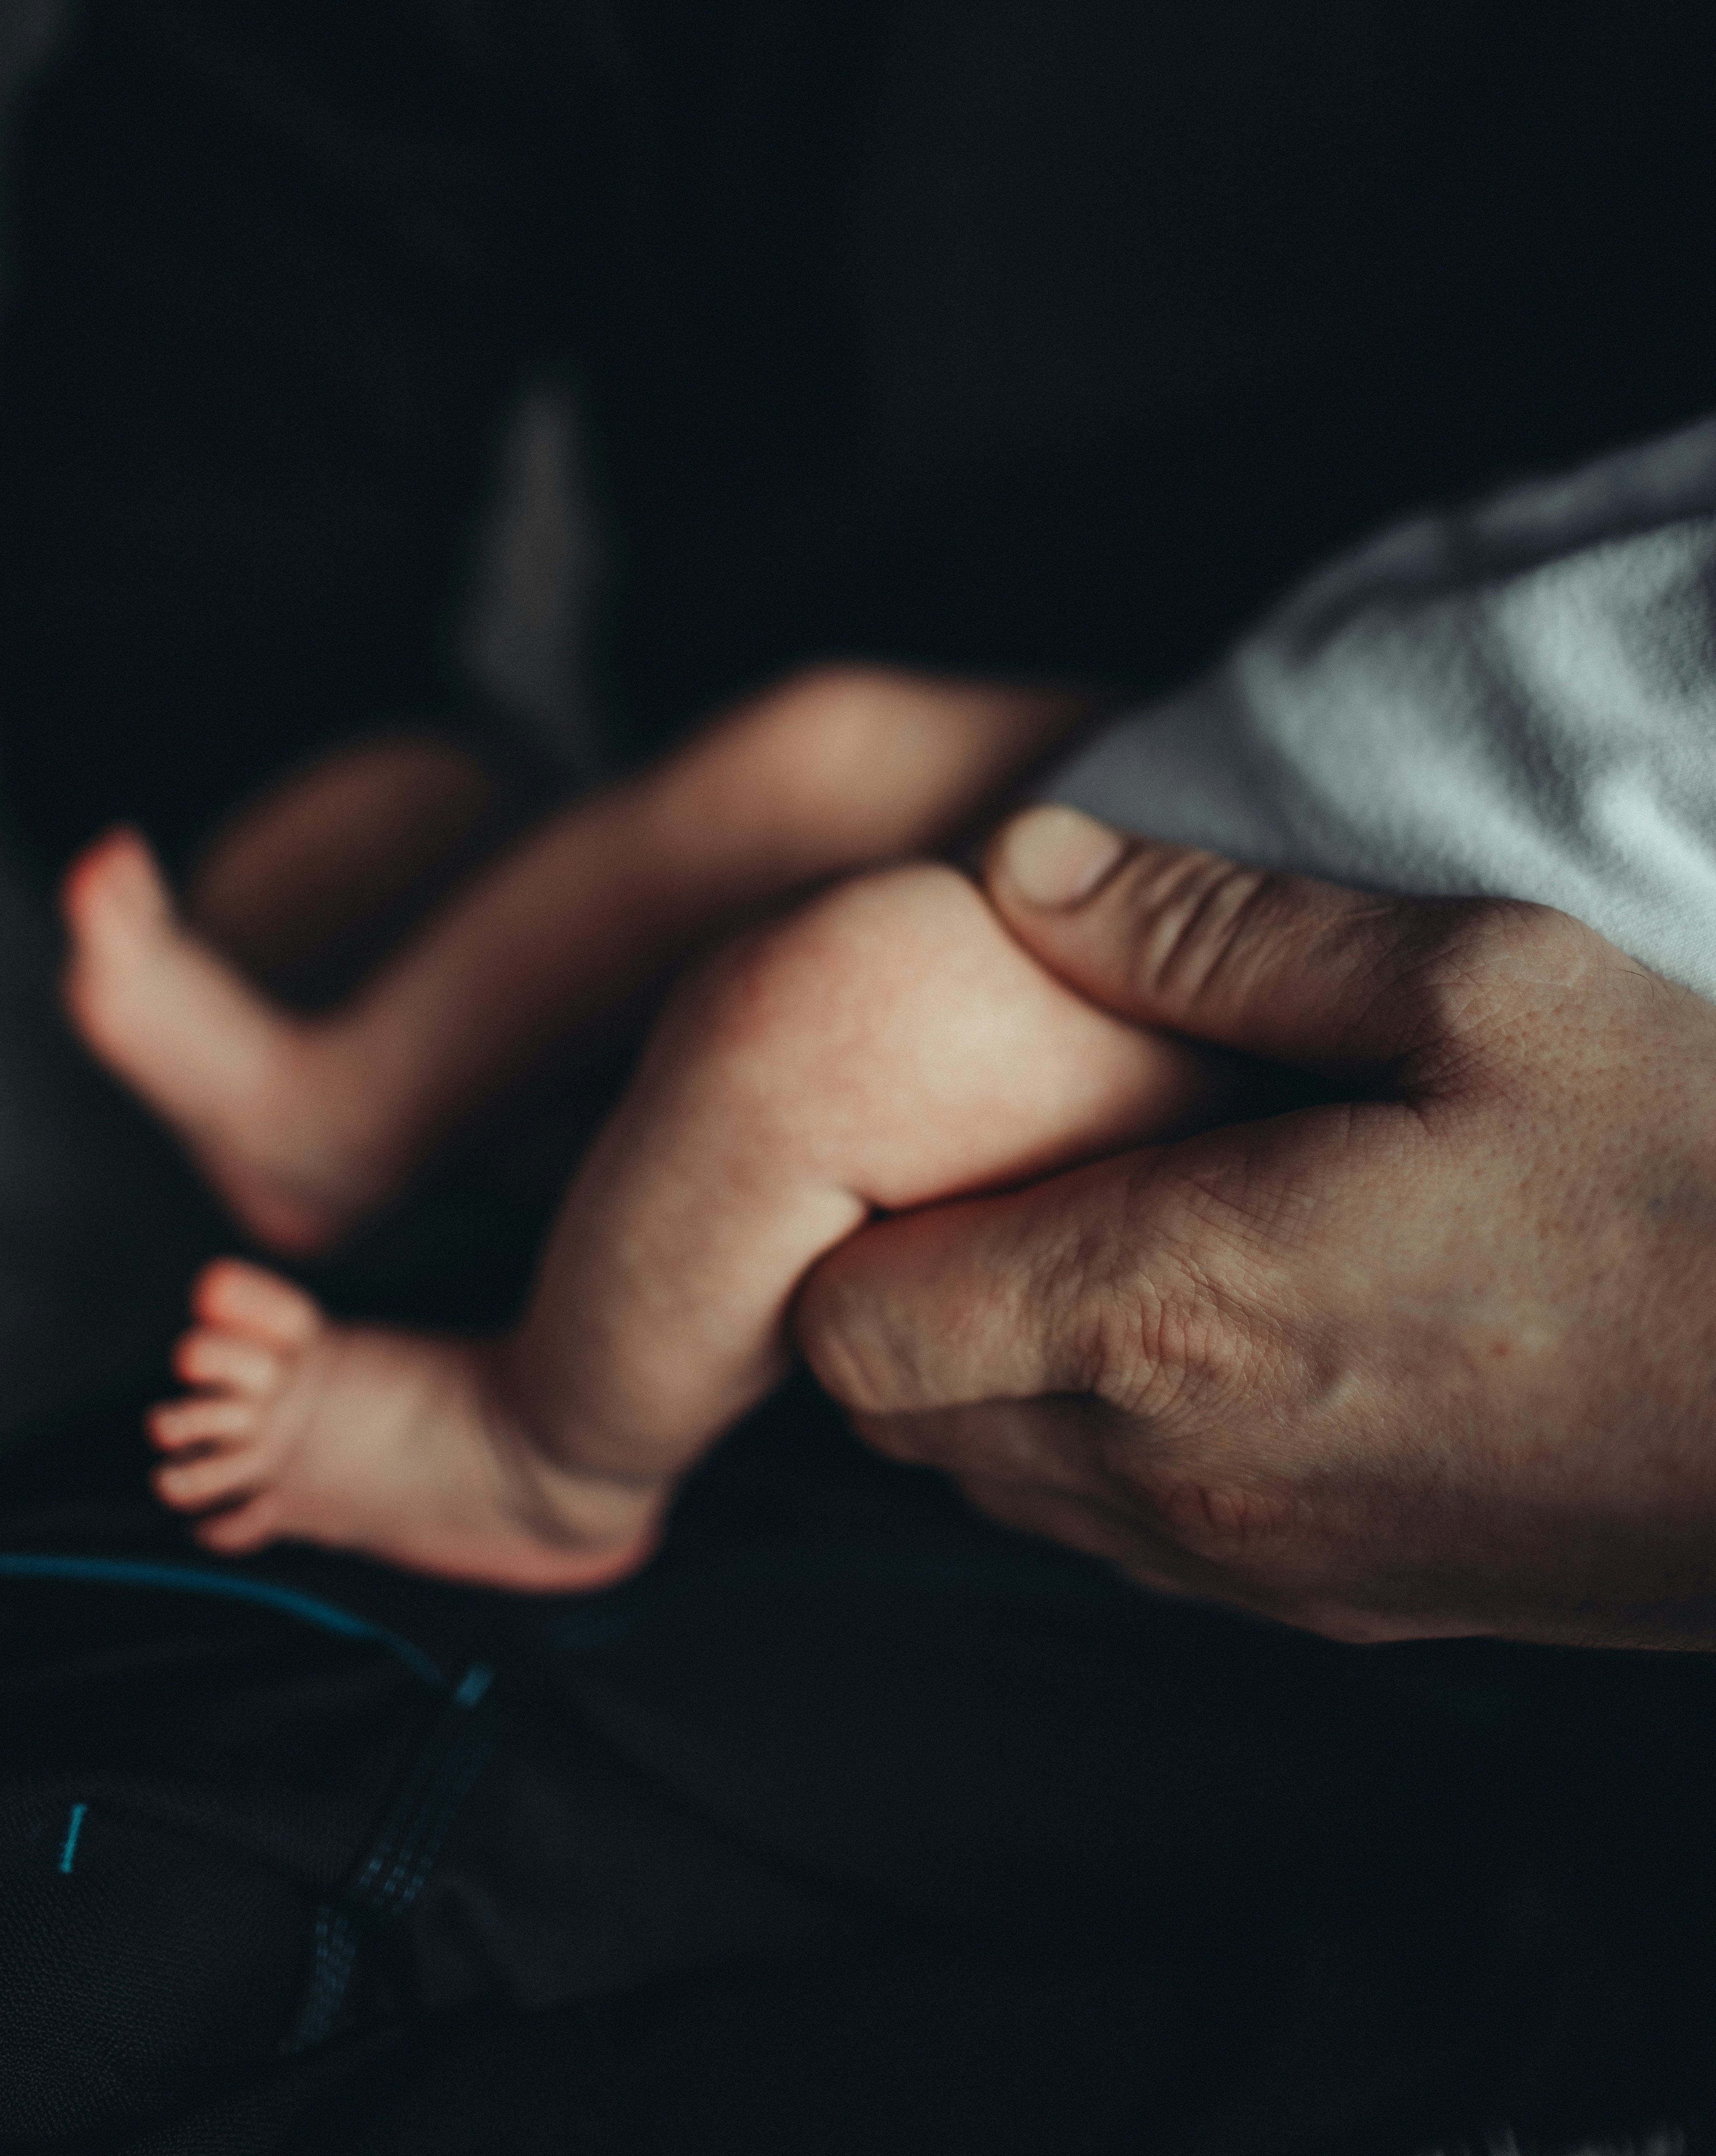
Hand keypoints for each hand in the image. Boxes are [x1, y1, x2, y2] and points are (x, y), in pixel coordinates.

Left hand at [795, 808, 1715, 1648]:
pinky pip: (1116, 1535)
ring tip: (1125, 1217)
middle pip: (894, 1410)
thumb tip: (1025, 866)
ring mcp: (1250, 1570)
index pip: (846, 1321)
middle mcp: (1171, 1474)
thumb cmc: (1692, 1183)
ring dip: (1001, 1358)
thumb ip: (1218, 927)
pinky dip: (1102, 1436)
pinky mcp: (1327, 1611)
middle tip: (1024, 1143)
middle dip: (906, 1277)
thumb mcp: (1479, 981)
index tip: (939, 1115)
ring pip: (993, 1480)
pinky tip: (1224, 1320)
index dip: (849, 1215)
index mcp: (1168, 1309)